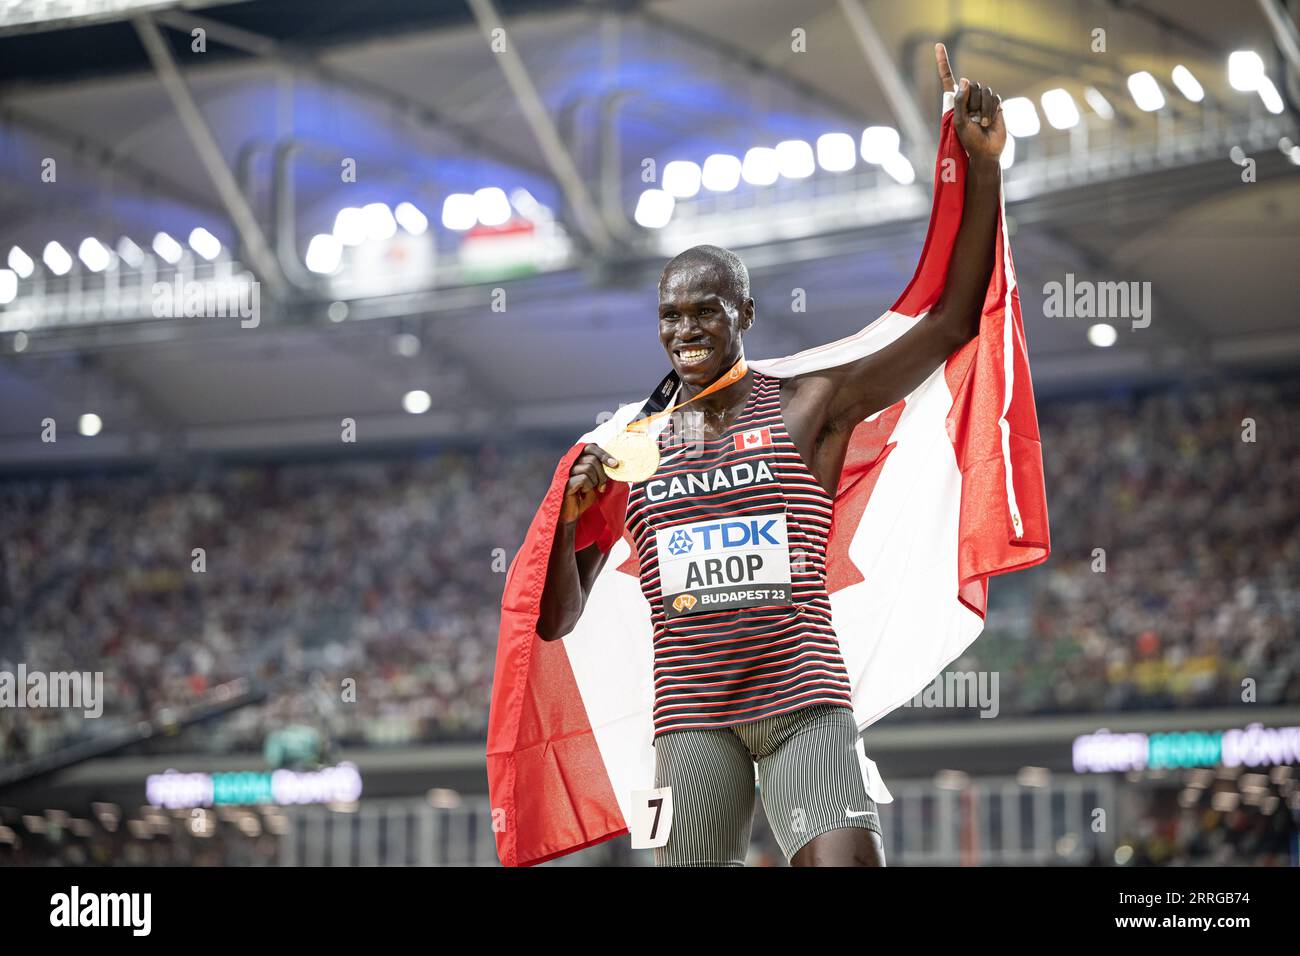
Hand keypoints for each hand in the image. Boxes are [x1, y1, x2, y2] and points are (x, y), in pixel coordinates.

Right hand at [560, 443, 618, 522]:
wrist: (573, 513)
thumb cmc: (584, 496)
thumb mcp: (597, 481)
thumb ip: (603, 470)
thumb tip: (615, 463)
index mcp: (577, 459)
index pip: (590, 447)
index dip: (603, 454)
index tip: (615, 464)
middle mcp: (570, 462)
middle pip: (592, 459)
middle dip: (602, 473)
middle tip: (602, 485)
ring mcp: (566, 471)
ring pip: (588, 468)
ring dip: (595, 481)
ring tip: (592, 489)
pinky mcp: (565, 482)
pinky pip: (583, 479)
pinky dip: (588, 487)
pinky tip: (583, 493)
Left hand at [935, 42, 1004, 162]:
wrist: (986, 151)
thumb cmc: (969, 139)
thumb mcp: (959, 121)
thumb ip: (960, 100)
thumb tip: (964, 79)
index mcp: (955, 100)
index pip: (947, 78)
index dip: (943, 62)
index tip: (938, 45)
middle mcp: (968, 97)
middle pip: (971, 85)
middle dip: (972, 103)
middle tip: (972, 119)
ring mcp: (982, 100)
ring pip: (984, 91)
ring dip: (983, 109)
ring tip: (981, 123)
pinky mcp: (995, 104)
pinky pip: (995, 97)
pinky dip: (991, 110)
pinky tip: (989, 122)